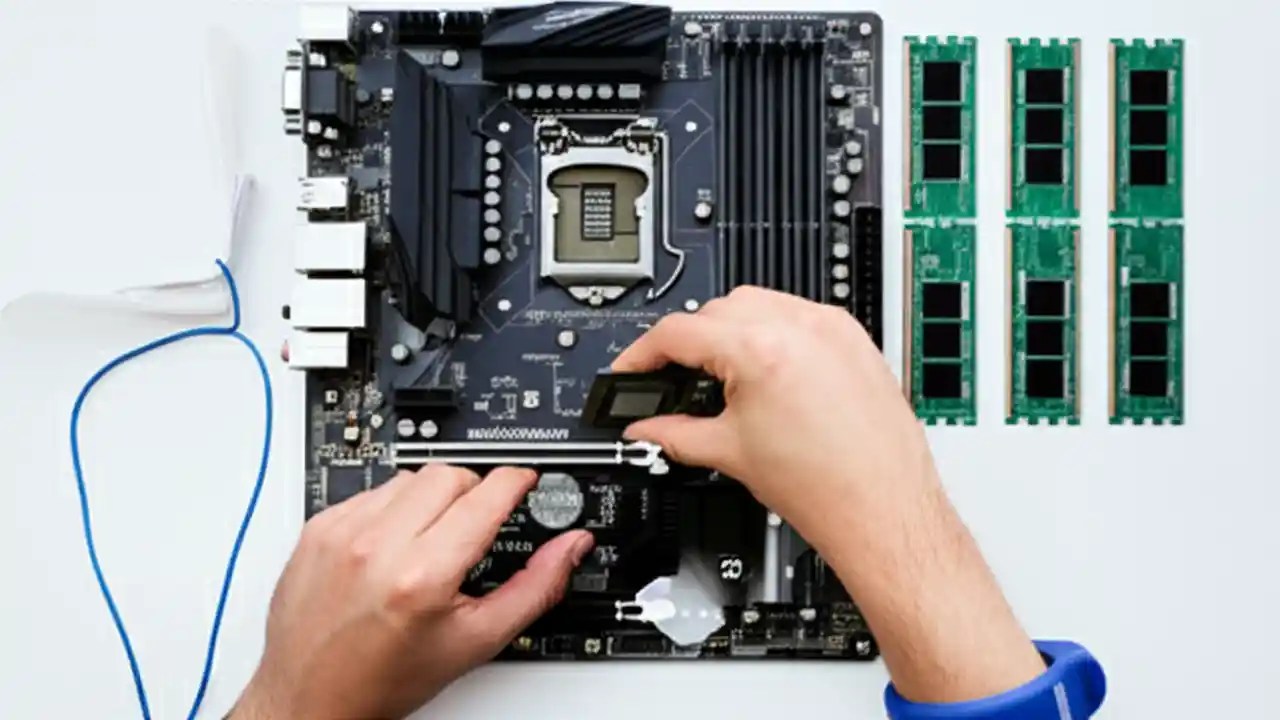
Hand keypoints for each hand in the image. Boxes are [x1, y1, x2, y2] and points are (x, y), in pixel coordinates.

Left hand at [232, 466, 592, 719]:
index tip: (523, 482)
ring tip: (432, 539)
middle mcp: (377, 546)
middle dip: (473, 491)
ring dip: (431, 497)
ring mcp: (342, 534)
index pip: (485, 496)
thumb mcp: (475, 641)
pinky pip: (371, 492)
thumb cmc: (384, 680)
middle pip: (449, 475)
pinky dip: (392, 508)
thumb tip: (570, 548)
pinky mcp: (318, 529)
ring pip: (409, 477)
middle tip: (477, 522)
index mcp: (422, 576)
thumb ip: (534, 588)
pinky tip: (395, 544)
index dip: (515, 482)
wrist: (311, 697)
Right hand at [614, 286, 924, 553]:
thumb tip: (645, 428)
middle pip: (716, 309)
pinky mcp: (853, 338)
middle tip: (675, 381)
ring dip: (730, 330)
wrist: (883, 509)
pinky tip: (767, 373)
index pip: (678, 332)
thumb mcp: (731, 454)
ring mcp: (831, 328)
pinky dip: (773, 333)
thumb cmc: (827, 488)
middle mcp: (799, 327)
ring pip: (758, 303)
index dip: (642, 354)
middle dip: (689, 342)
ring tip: (724, 380)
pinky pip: (798, 315)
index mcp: (761, 350)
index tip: (632, 369)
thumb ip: (674, 434)